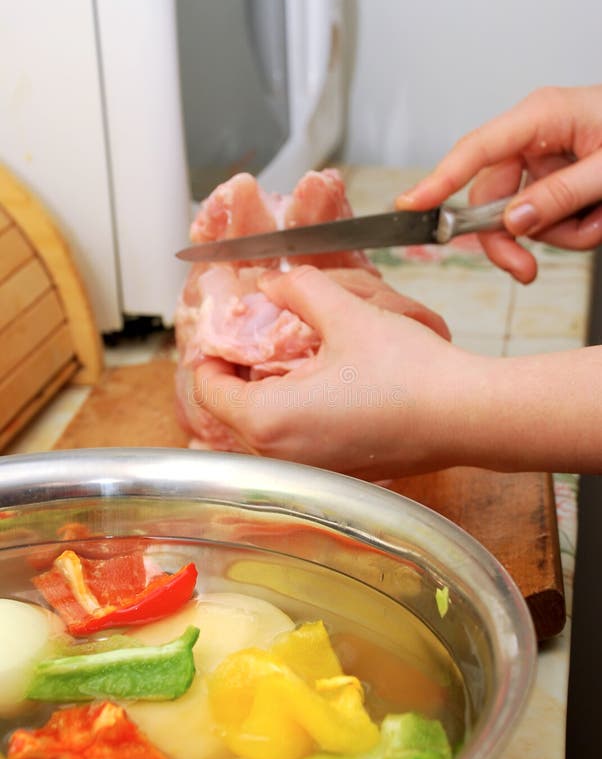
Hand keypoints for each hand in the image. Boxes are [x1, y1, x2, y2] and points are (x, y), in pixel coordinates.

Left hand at [192, 266, 466, 478]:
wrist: (469, 416)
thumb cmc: (410, 373)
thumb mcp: (347, 313)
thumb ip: (298, 289)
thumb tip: (272, 284)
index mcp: (269, 421)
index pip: (208, 388)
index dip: (212, 351)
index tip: (227, 328)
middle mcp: (282, 458)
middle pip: (235, 409)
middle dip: (245, 369)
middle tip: (265, 335)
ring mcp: (311, 472)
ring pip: (266, 426)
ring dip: (273, 389)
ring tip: (301, 355)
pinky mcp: (338, 474)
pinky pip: (298, 441)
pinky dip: (301, 411)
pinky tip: (332, 383)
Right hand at [396, 85, 601, 282]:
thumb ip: (559, 196)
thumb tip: (512, 221)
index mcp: (542, 116)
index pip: (475, 151)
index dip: (438, 181)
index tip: (410, 207)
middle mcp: (536, 136)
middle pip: (491, 197)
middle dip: (511, 238)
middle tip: (525, 271)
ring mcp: (546, 159)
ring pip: (521, 215)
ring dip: (559, 233)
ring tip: (601, 219)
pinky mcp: (558, 178)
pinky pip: (547, 218)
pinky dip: (573, 229)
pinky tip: (600, 216)